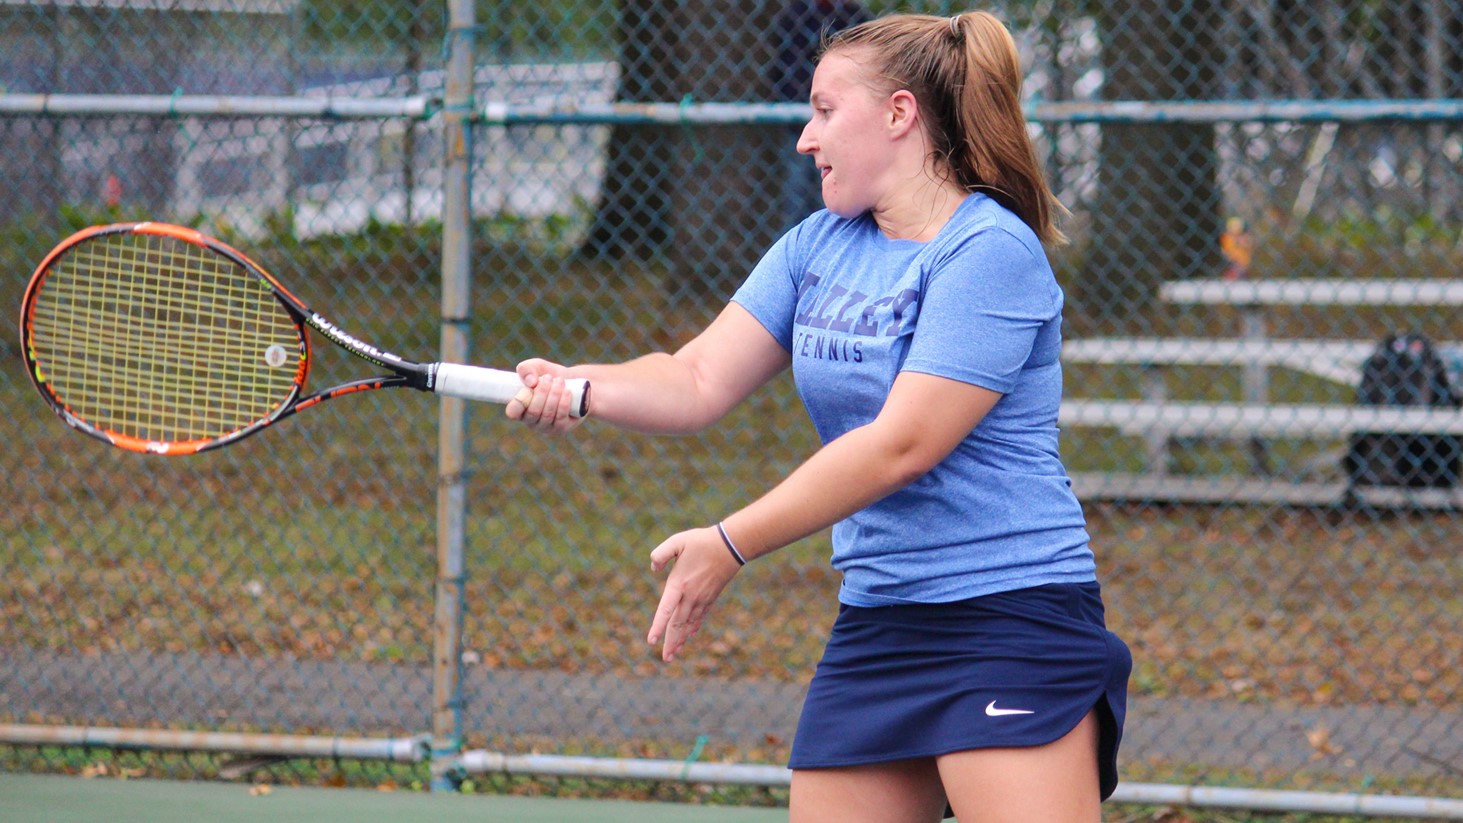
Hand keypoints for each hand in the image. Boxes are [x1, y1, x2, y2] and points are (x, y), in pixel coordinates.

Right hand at [506, 358, 584, 433]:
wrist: (573, 381)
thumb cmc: (550, 376)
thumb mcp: (536, 367)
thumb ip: (526, 369)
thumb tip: (531, 382)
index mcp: (520, 408)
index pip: (513, 412)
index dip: (519, 401)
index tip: (529, 386)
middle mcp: (531, 421)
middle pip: (533, 412)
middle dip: (542, 393)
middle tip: (548, 378)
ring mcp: (547, 427)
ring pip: (547, 415)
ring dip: (554, 395)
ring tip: (560, 381)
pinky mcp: (563, 428)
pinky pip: (561, 418)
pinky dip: (563, 403)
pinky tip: (567, 392)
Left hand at [647, 526, 742, 661]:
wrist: (730, 545)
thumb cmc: (702, 541)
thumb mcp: (677, 541)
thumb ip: (661, 554)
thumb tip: (654, 569)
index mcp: (679, 584)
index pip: (665, 610)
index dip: (658, 626)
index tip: (651, 641)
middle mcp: (690, 596)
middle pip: (678, 624)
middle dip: (671, 642)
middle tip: (665, 659)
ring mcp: (702, 598)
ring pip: (689, 624)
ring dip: (681, 639)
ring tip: (674, 654)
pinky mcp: (710, 597)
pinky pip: (700, 617)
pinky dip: (694, 628)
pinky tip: (690, 636)